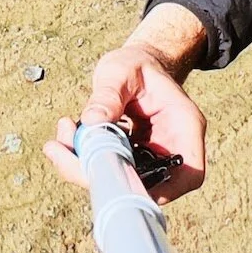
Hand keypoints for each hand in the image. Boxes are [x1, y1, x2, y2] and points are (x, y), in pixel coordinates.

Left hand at [43, 4, 208, 203]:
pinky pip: (111, 169)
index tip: (119, 180)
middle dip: (103, 176)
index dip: (162, 188)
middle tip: (62, 152)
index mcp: (185, 124)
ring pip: (125, 181)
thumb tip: (92, 120)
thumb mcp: (121, 69)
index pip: (190, 172)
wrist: (136, 64)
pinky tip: (69, 134)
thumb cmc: (136, 64)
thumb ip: (108, 94)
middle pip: (149, 184)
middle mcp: (173, 146)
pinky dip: (85, 159)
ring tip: (61, 138)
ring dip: (87, 168)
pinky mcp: (132, 159)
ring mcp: (152, 156)